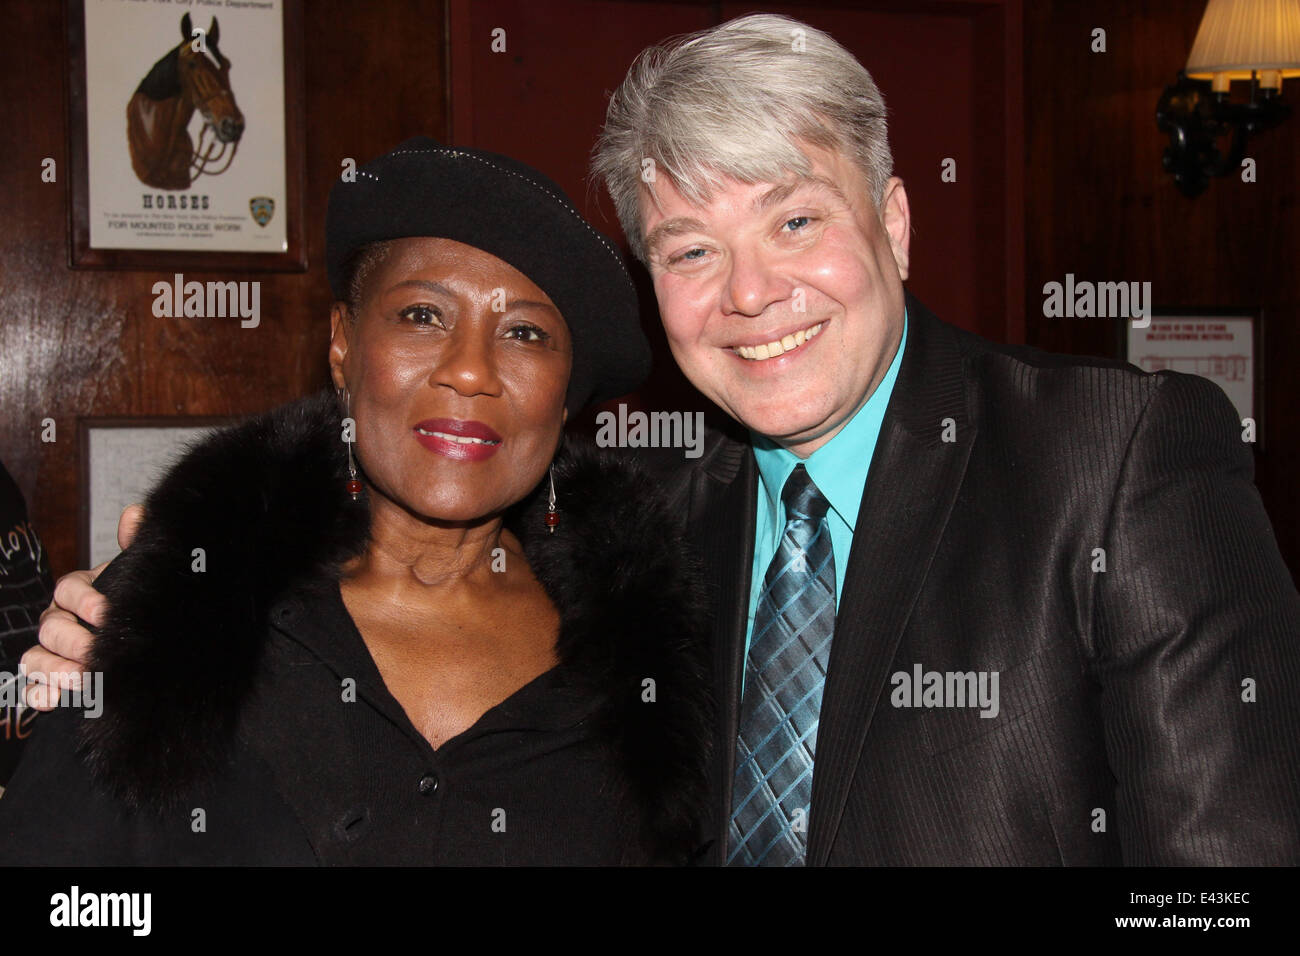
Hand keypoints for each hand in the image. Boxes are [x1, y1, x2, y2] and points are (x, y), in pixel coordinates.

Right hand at [21, 504, 143, 709]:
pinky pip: (33, 689)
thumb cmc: (132, 602)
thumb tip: (136, 513)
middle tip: (92, 652)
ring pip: (35, 658)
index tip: (104, 612)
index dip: (84, 600)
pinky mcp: (50, 681)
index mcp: (77, 591)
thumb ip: (134, 546)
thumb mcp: (135, 577)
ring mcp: (50, 651)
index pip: (69, 589)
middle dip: (71, 641)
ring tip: (79, 679)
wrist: (142, 638)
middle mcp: (58, 620)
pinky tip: (53, 701)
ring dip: (53, 670)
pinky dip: (40, 694)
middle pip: (50, 628)